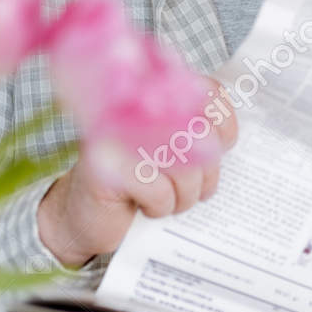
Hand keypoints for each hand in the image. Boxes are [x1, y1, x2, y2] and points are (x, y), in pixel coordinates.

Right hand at [36, 77, 237, 268]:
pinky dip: (160, 206)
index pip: (208, 94)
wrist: (84, 217)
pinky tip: (144, 206)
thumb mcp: (172, 157)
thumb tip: (227, 141)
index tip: (223, 148)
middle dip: (206, 173)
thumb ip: (198, 139)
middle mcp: (136, 110)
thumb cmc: (136, 185)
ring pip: (184, 167)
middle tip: (195, 190)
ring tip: (169, 200)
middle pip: (201, 136)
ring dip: (184, 196)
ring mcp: (118, 136)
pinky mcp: (106, 168)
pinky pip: (159, 190)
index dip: (224, 124)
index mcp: (155, 100)